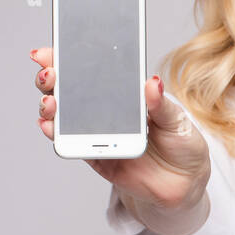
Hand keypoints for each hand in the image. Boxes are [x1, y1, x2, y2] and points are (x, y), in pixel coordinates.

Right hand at [30, 47, 209, 211]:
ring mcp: (97, 134)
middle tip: (49, 74)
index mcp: (124, 94)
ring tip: (51, 103)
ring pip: (63, 115)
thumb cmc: (182, 145)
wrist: (185, 184)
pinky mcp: (95, 157)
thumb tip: (152, 82)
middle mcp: (105, 111)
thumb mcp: (177, 121)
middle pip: (68, 89)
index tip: (52, 50)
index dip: (68, 58)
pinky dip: (56, 135)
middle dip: (51, 78)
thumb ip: (160, 104)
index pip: (91, 70)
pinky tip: (50, 126)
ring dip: (50, 106)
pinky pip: (70, 144)